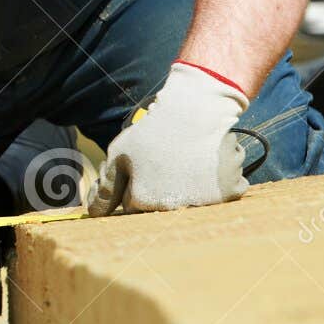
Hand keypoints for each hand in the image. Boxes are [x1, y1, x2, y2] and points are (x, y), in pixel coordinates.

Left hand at [88, 62, 250, 215]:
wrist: (196, 109)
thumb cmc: (153, 131)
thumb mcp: (119, 155)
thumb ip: (105, 189)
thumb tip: (93, 214)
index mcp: (143, 201)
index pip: (131, 206)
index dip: (134, 184)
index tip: (143, 164)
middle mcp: (173, 208)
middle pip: (159, 207)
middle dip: (158, 189)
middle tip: (164, 161)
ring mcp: (203, 202)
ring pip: (191, 201)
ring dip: (189, 185)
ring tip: (187, 158)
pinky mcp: (230, 192)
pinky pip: (221, 194)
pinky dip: (217, 181)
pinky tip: (208, 162)